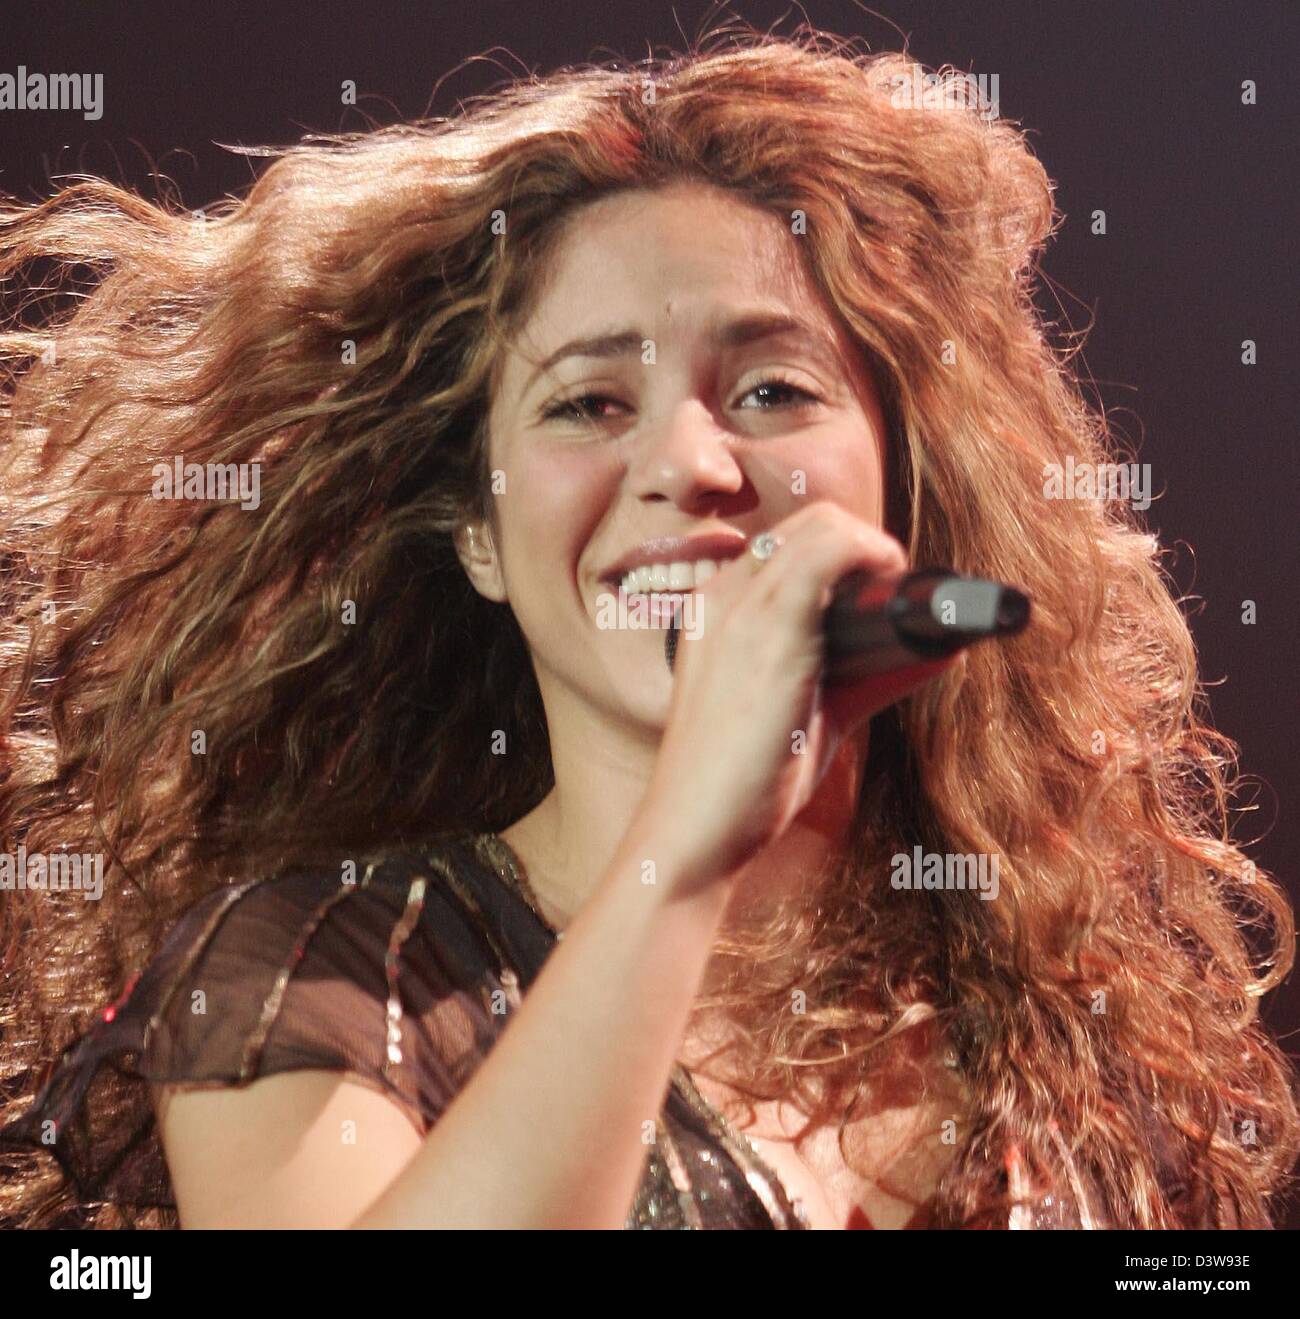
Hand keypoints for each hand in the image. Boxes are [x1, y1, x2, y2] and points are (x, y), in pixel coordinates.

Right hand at [641, 501, 955, 884]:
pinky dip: (875, 556)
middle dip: (868, 547)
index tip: (877, 594)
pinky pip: (831, 550)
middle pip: (811, 524)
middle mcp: (722, 594)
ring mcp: (743, 608)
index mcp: (715, 609)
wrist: (692, 830)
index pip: (787, 544)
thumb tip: (943, 648)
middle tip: (896, 597)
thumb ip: (869, 677)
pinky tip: (894, 587)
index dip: (845, 556)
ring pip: (826, 527)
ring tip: (900, 599)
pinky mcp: (771, 630)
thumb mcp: (807, 715)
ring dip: (878, 552)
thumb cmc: (743, 782)